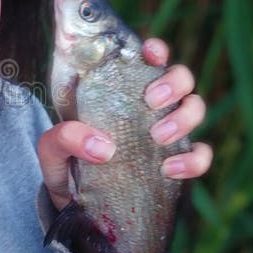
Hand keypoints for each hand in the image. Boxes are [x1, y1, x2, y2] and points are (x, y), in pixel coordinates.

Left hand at [37, 38, 212, 212]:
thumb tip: (103, 147)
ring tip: (157, 136)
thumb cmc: (64, 161)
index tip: (150, 53)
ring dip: (183, 117)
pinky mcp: (176, 162)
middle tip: (151, 100)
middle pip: (182, 77)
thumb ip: (63, 138)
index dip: (156, 50)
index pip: (147, 58)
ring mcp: (166, 131)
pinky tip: (169, 170)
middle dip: (174, 82)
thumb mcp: (51, 148)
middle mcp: (150, 105)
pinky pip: (201, 155)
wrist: (72, 202)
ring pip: (196, 108)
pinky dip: (194, 160)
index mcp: (121, 89)